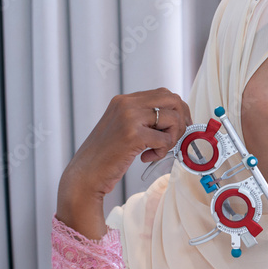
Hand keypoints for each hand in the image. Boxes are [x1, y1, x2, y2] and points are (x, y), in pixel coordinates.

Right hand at [56, 88, 191, 238]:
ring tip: (157, 151)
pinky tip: (147, 158)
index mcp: (124, 100)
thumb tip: (178, 116)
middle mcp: (126, 103)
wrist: (85, 174)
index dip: (179, 110)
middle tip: (175, 139)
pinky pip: (165, 140)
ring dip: (172, 139)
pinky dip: (162, 152)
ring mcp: (129, 118)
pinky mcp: (132, 135)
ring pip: (173, 119)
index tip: (182, 126)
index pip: (164, 94)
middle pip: (172, 100)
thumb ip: (145, 118)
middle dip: (182, 120)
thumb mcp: (125, 127)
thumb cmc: (108, 155)